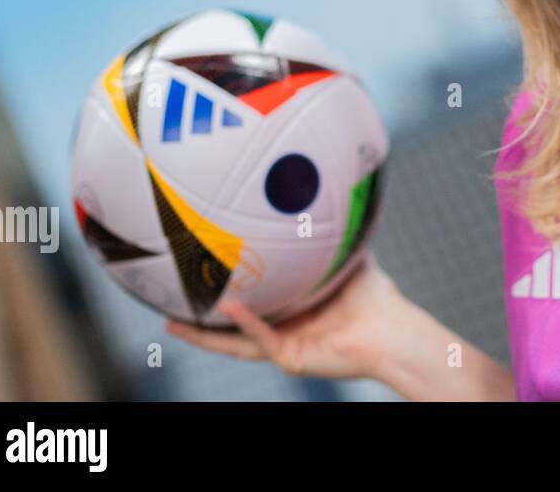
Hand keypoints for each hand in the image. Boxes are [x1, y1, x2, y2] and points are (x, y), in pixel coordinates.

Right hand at [164, 255, 402, 381]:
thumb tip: (329, 199)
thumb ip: (333, 239)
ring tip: (173, 321)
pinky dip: (245, 324)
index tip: (196, 278)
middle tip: (166, 308)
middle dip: (198, 322)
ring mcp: (284, 348)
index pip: (248, 306)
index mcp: (290, 313)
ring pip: (233, 344)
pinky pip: (262, 340)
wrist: (394, 330)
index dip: (221, 296)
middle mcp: (282, 332)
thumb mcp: (348, 261)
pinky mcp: (292, 359)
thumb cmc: (377, 300)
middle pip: (229, 330)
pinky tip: (228, 308)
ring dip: (204, 334)